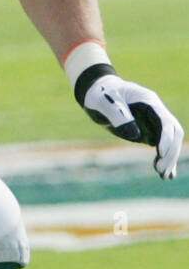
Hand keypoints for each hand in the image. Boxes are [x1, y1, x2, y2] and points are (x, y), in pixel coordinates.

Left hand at [75, 65, 182, 179]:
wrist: (95, 92)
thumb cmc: (100, 93)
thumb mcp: (104, 102)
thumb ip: (118, 116)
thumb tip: (136, 135)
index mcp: (148, 101)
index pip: (165, 121)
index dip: (165, 138)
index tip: (161, 153)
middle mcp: (155, 112)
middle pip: (173, 133)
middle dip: (170, 152)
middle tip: (160, 170)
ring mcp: (153, 122)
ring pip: (170, 141)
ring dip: (169, 158)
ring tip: (164, 176)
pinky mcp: (147, 131)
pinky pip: (161, 146)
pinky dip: (164, 159)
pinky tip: (166, 174)